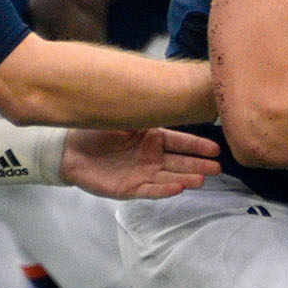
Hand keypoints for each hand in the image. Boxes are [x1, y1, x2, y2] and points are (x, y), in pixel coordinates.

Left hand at [60, 127, 221, 199]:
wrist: (69, 150)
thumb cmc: (95, 130)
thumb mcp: (122, 118)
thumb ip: (144, 113)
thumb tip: (166, 97)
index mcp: (152, 138)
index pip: (181, 142)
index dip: (197, 146)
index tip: (215, 148)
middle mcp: (151, 157)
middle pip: (180, 162)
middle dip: (199, 164)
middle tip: (218, 167)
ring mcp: (142, 174)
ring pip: (170, 177)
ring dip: (186, 178)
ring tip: (203, 179)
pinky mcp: (130, 189)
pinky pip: (150, 190)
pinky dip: (164, 190)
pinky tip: (178, 187)